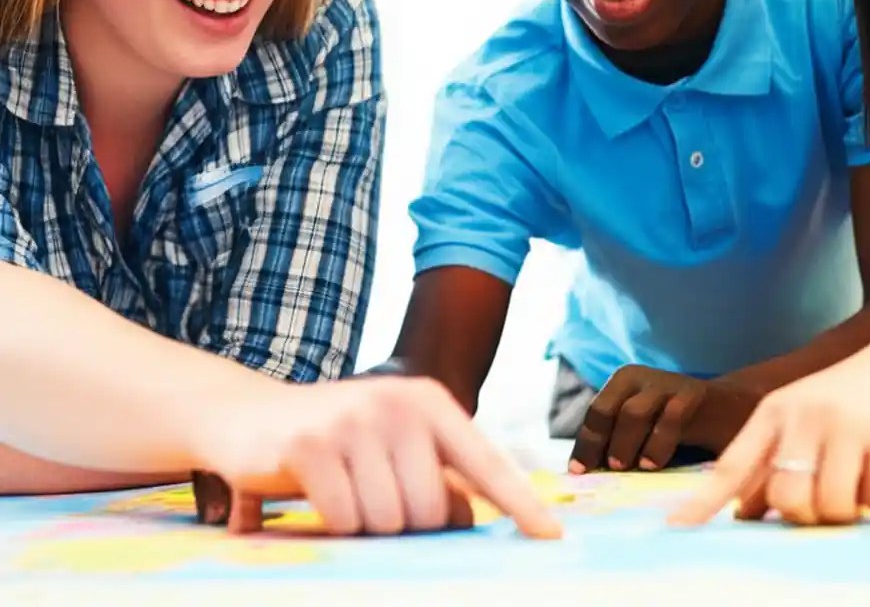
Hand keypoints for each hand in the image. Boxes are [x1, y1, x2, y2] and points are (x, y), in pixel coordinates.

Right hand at [189, 376, 561, 538]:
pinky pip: (343, 519)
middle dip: (404, 524)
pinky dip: (330, 523)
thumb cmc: (334, 439)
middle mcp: (396, 404)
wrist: (244, 414)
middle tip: (370, 498)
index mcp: (429, 403)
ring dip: (363, 525)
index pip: (486, 463)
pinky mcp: (308, 446)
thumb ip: (436, 476)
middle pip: (431, 511)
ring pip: (388, 522)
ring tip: (340, 491)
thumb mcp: (392, 445)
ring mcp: (352, 421)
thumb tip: (472, 520)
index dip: (520, 505)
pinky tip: (311, 495)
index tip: (552, 539)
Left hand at [569, 365, 760, 473]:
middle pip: (606, 408)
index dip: (585, 443)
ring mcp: (668, 383)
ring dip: (625, 443)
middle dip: (598, 442)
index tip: (578, 472)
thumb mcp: (645, 434)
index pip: (595, 413)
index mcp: (623, 385)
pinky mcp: (695, 393)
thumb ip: (622, 446)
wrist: (733, 411)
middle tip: (603, 470)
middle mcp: (640, 378)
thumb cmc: (681, 430)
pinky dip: (657, 442)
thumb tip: (590, 476)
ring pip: (633, 411)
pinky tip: (653, 464)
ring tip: (626, 468)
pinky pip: (670, 417)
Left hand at [668, 300, 869, 527]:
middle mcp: (804, 417)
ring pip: (830, 508)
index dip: (704, 501)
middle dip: (804, 516)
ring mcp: (846, 428)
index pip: (732, 464)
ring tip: (857, 484)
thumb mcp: (808, 415)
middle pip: (785, 500)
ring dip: (846, 510)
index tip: (677, 527)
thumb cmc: (859, 394)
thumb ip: (775, 458)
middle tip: (824, 503)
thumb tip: (746, 511)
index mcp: (777, 411)